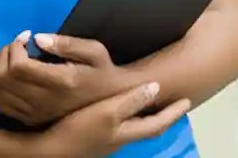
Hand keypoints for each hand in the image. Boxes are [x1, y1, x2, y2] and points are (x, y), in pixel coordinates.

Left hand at [0, 31, 131, 126]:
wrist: (109, 102)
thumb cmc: (102, 71)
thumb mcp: (94, 50)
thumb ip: (66, 43)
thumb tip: (37, 38)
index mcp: (61, 82)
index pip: (19, 67)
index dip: (16, 47)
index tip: (27, 36)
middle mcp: (45, 101)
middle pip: (4, 78)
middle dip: (5, 54)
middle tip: (19, 44)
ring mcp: (35, 113)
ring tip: (14, 57)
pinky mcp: (30, 119)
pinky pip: (0, 103)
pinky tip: (10, 74)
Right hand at [32, 81, 189, 157]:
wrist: (49, 150)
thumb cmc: (79, 130)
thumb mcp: (108, 112)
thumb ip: (131, 100)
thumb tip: (155, 87)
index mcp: (126, 132)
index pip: (158, 123)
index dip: (174, 112)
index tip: (188, 101)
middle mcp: (119, 138)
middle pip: (148, 126)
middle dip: (162, 114)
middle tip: (172, 102)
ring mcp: (105, 139)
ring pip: (132, 126)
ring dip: (143, 114)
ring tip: (149, 101)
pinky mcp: (91, 136)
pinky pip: (117, 124)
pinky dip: (125, 114)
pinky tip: (117, 107)